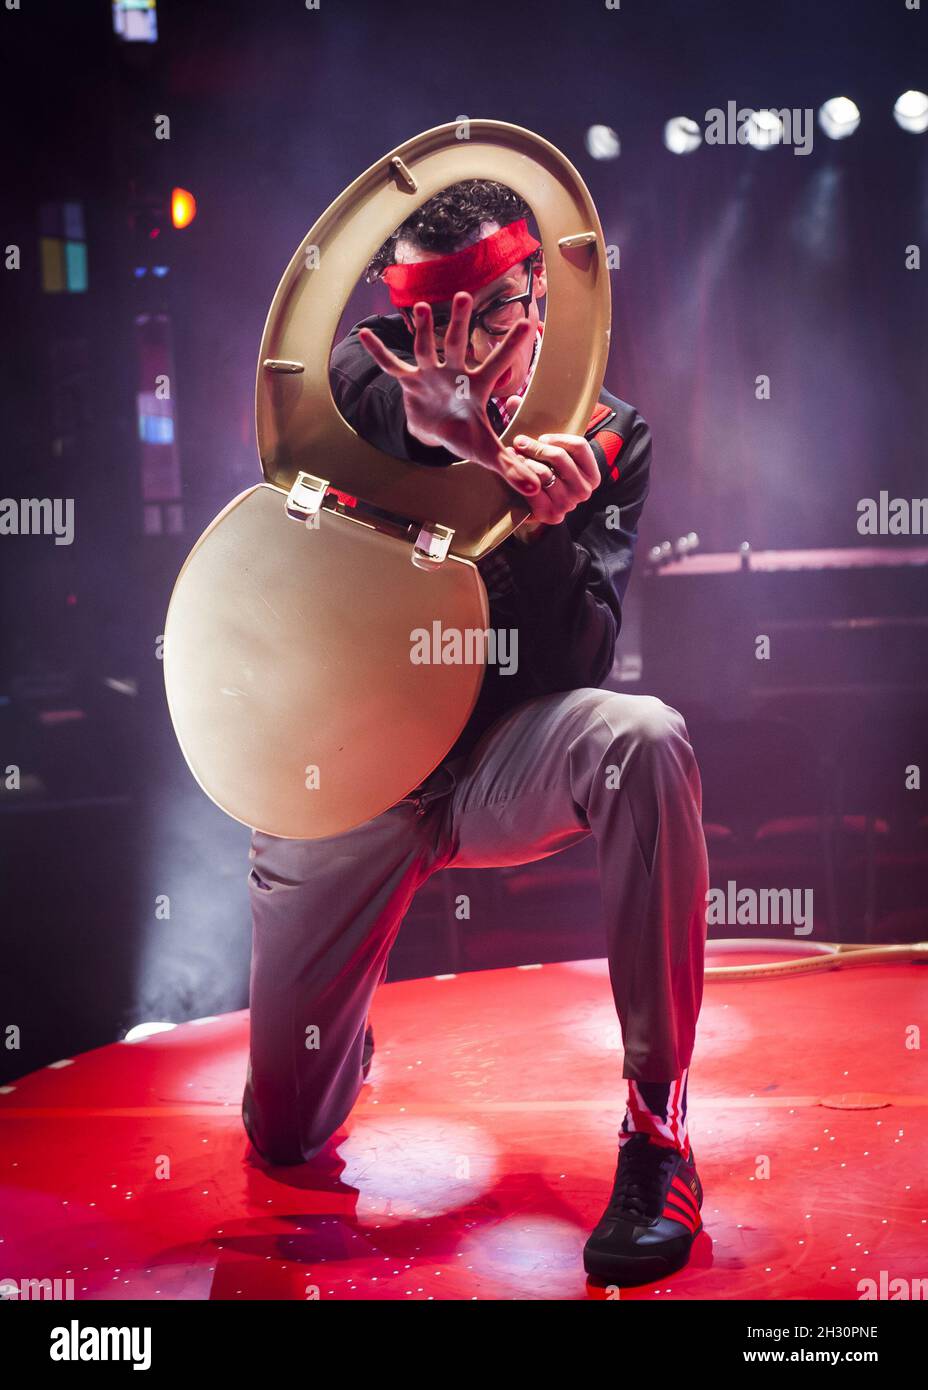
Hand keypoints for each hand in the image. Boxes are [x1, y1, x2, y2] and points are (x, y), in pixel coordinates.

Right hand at [357, 292, 543, 497]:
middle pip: (458, 344)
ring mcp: (431, 375)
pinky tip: (366, 333)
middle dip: (459, 322)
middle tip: (463, 296)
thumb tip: (535, 489)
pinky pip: (393, 366)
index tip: (528, 324)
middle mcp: (455, 373)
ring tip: (421, 307)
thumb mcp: (487, 451)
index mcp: (476, 386)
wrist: (436, 431)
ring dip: (423, 330)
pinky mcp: (410, 382)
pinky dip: (380, 352)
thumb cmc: (464, 433)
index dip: (511, 346)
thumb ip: (510, 466)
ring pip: (427, 348)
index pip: (498, 364)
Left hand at [506, 425, 599, 525]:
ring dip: (525, 461)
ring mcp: (570, 505)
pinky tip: (512, 469)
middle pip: (560, 458)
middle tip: (519, 441)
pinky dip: (522, 477)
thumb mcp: (548, 451)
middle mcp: (585, 490)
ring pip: (545, 473)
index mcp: (592, 474)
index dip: (558, 438)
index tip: (541, 436)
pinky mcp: (552, 515)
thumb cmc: (545, 474)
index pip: (580, 446)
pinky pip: (535, 490)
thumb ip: (535, 424)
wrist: (536, 508)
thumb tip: (512, 399)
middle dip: (536, 447)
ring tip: (512, 454)